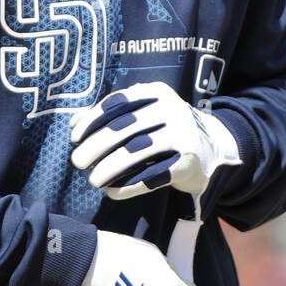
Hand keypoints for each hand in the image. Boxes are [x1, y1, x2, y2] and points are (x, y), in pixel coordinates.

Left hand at [69, 81, 242, 201]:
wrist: (211, 148)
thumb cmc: (165, 128)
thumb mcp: (143, 113)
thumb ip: (111, 115)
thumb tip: (74, 124)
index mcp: (156, 92)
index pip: (117, 103)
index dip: (91, 121)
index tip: (74, 138)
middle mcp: (171, 109)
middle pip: (124, 128)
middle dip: (95, 146)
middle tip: (77, 161)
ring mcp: (182, 135)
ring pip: (137, 152)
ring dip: (109, 167)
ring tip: (93, 180)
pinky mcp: (187, 163)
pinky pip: (153, 176)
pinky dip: (129, 186)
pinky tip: (113, 192)